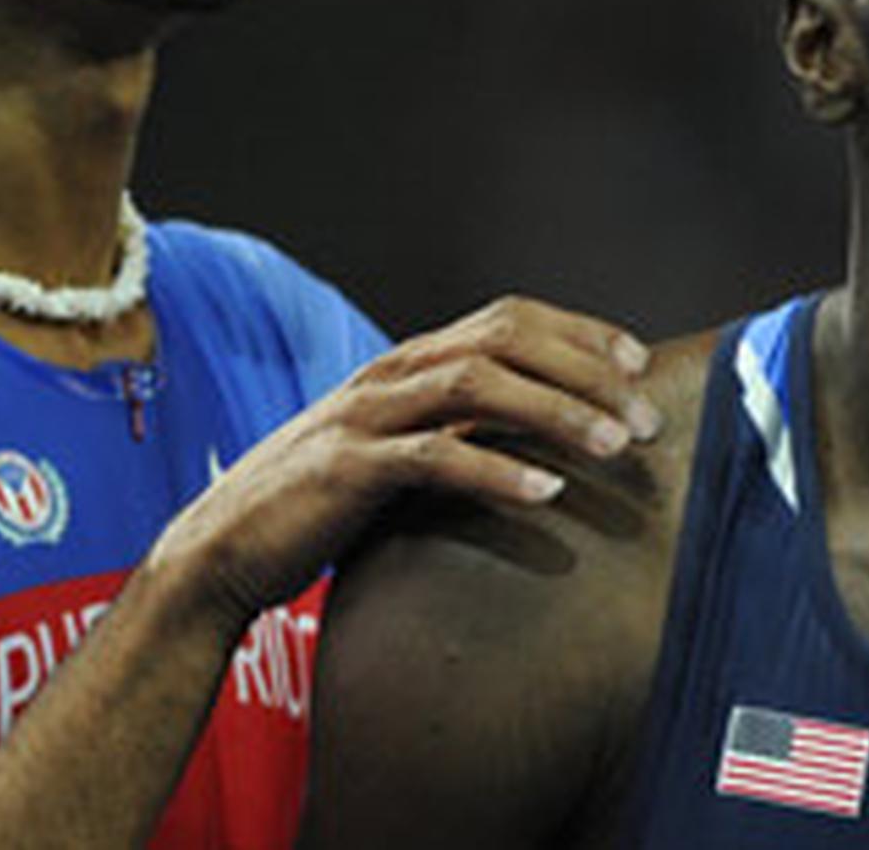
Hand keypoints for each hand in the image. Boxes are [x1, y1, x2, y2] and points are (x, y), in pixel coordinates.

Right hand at [156, 296, 658, 621]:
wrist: (220, 550)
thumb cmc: (321, 505)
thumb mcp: (398, 450)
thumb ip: (456, 427)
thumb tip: (542, 430)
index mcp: (407, 362)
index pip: (507, 318)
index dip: (579, 331)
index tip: (639, 363)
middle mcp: (390, 374)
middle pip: (503, 339)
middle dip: (584, 369)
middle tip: (647, 417)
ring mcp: (365, 417)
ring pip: (476, 387)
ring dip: (556, 411)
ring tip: (615, 445)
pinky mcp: (347, 470)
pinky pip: (433, 459)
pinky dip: (496, 473)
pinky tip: (547, 494)